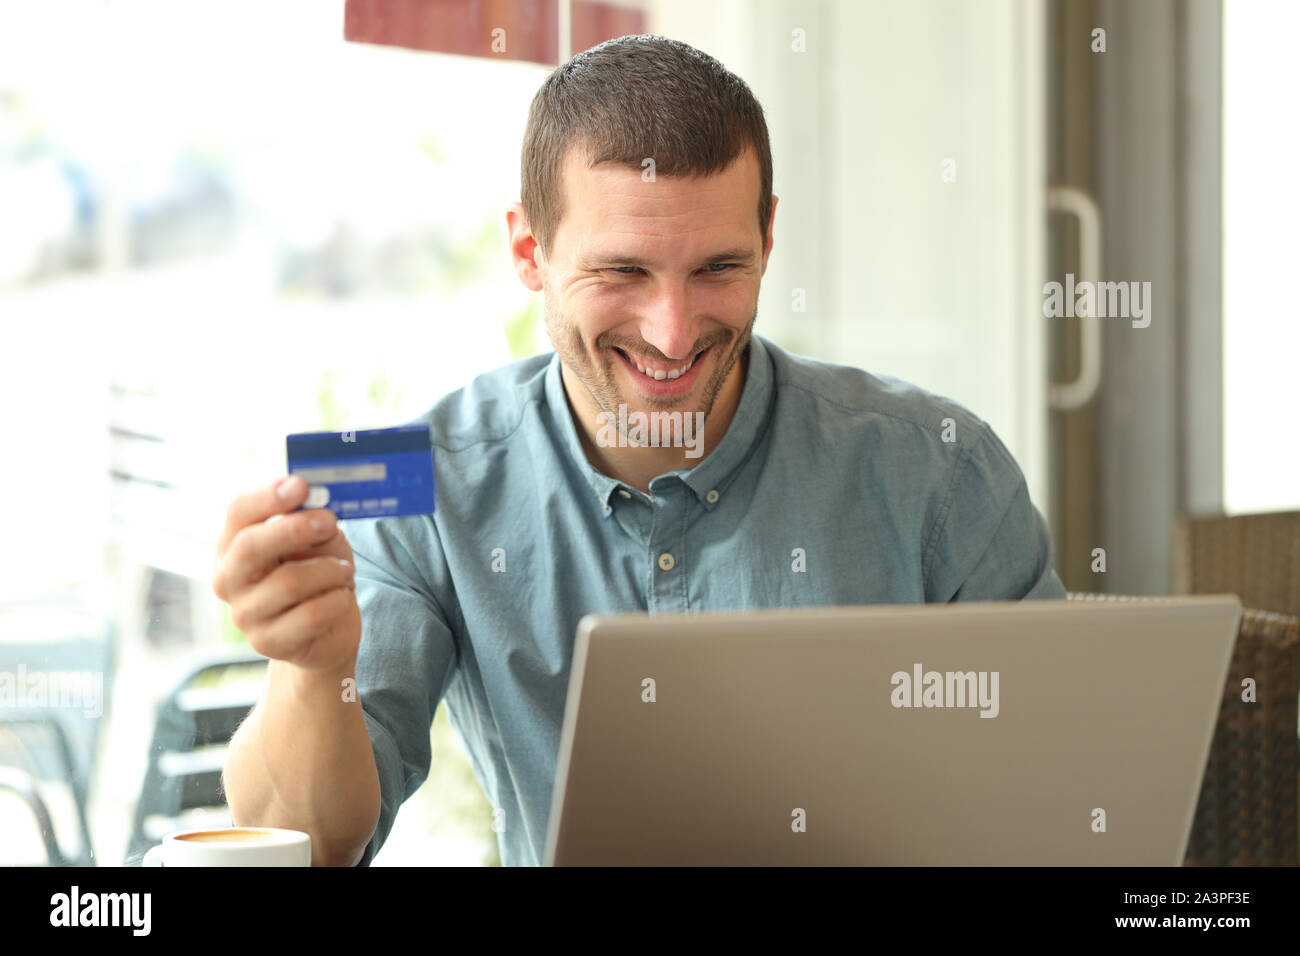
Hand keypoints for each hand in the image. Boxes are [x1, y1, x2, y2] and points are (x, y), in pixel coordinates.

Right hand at [212, 475, 360, 672]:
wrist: (327, 632)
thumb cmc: (318, 575)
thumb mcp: (318, 541)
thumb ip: (311, 521)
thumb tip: (315, 502)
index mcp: (233, 545)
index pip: (238, 513)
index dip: (267, 497)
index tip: (300, 485)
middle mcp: (228, 579)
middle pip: (250, 548)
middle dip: (294, 529)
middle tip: (330, 522)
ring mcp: (245, 614)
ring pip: (289, 582)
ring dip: (330, 571)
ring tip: (346, 571)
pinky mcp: (268, 643)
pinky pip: (311, 614)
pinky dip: (337, 600)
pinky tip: (342, 598)